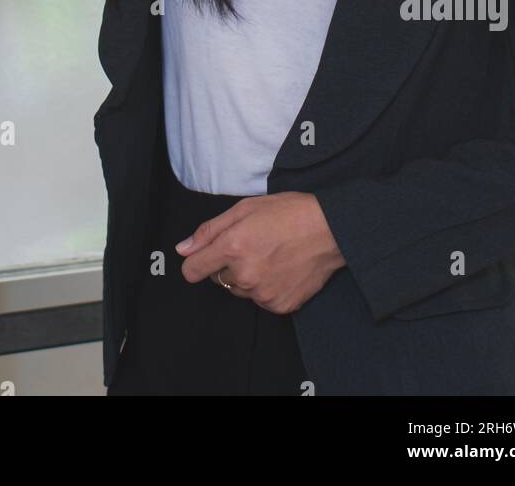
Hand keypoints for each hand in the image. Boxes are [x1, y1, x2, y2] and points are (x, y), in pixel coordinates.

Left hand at [175, 191, 345, 313]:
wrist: (330, 230)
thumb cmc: (289, 213)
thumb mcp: (245, 208)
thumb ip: (209, 230)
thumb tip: (184, 249)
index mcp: (232, 247)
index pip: (193, 270)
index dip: (196, 261)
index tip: (204, 257)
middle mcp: (245, 275)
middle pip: (217, 279)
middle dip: (227, 264)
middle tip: (251, 245)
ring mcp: (263, 294)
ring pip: (239, 290)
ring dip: (246, 277)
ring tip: (269, 255)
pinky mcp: (279, 306)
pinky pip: (260, 300)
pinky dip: (266, 288)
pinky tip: (281, 269)